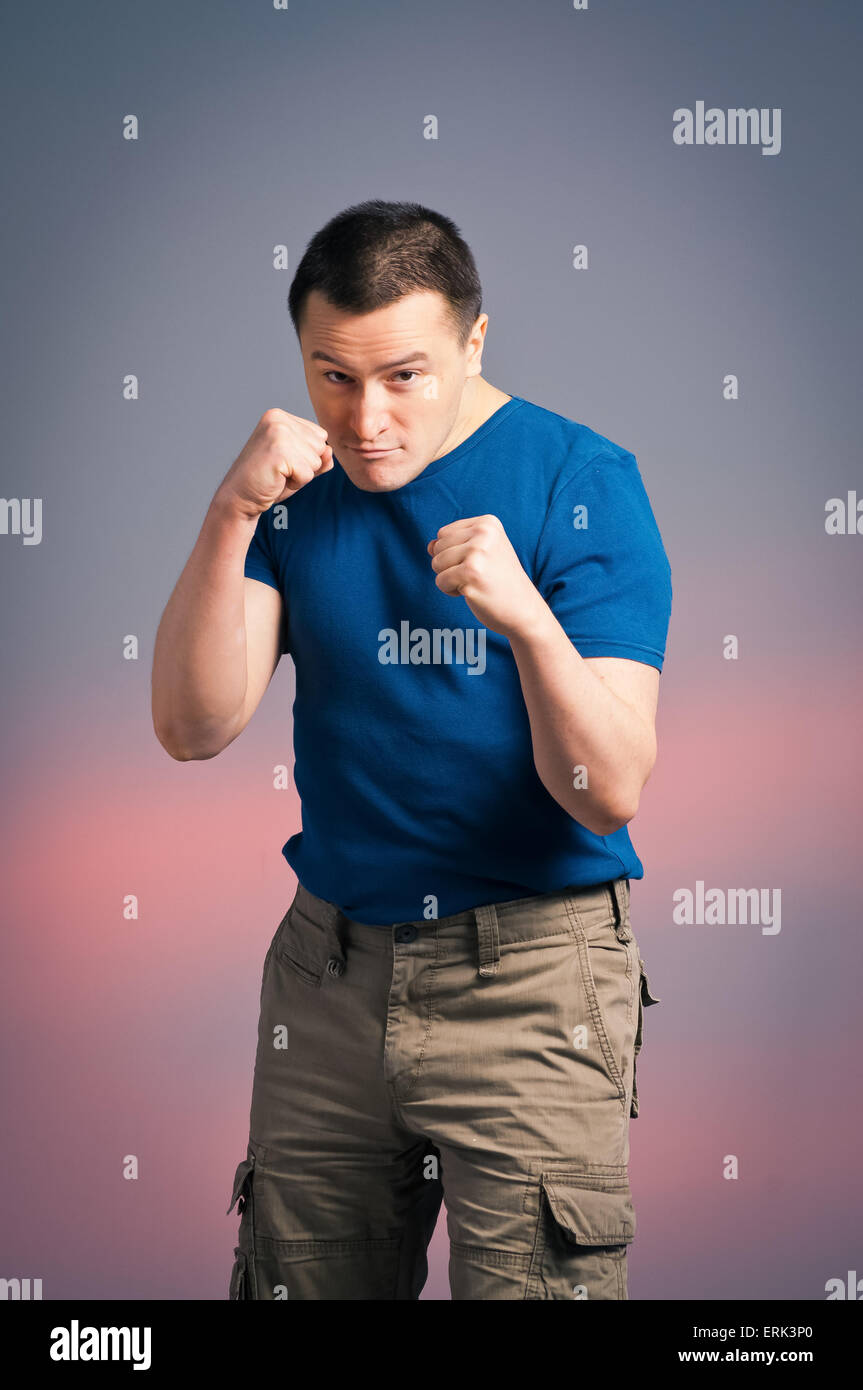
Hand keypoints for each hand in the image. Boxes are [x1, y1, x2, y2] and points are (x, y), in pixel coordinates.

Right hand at [215, 408, 333, 520]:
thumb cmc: (269, 481)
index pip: (320, 435)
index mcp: (280, 416)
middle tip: (280, 469)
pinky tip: (277, 479)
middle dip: (306, 465)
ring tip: (278, 474)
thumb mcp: (299, 465)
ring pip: (316, 460)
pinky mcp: (279, 452)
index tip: (284, 461)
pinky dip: (297, 483)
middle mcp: (278, 420)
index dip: (307, 455)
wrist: (240, 497)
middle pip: (321, 446)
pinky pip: (308, 473)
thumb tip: (329, 451)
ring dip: (301, 474)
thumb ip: (319, 457)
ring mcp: (278, 434)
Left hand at [427, 514, 545, 639]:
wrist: (523, 609)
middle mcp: (484, 533)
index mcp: (488, 523)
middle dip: (449, 566)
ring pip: (436, 563)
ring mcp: (478, 552)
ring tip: (475, 582)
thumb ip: (454, 545)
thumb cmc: (499, 581)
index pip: (444, 533)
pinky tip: (473, 592)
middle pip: (438, 547)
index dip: (453, 553)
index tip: (479, 563)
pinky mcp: (471, 573)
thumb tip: (429, 546)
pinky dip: (451, 591)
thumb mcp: (481, 554)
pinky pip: (440, 581)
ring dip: (450, 578)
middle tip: (478, 575)